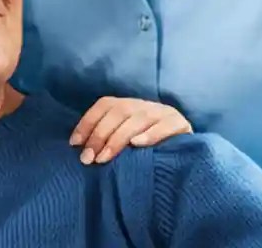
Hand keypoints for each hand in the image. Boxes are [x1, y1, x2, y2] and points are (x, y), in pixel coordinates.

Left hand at [70, 96, 191, 164]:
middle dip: (99, 135)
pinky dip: (149, 135)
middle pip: (118, 112)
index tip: (74, 143)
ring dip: (118, 138)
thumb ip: (107, 137)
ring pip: (138, 118)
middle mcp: (144, 104)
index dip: (87, 122)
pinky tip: (137, 145)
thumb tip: (78, 147)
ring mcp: (163, 112)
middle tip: (88, 158)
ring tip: (104, 157)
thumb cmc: (147, 147)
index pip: (104, 105)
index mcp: (128, 104)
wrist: (187, 150)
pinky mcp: (180, 124)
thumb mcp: (125, 139)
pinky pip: (164, 126)